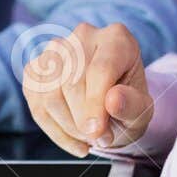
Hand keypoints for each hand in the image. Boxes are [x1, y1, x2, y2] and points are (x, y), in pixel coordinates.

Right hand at [22, 23, 153, 155]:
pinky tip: (72, 138)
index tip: (97, 132)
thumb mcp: (142, 109)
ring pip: (50, 95)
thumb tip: (113, 100)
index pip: (99, 70)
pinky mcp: (34, 69)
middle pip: (72, 83)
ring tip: (88, 138)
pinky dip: (54, 129)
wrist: (111, 103)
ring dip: (68, 126)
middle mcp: (82, 36)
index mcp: (115, 38)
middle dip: (83, 120)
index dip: (96, 104)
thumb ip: (132, 105)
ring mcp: (54, 50)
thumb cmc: (127, 103)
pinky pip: (37, 105)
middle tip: (101, 139)